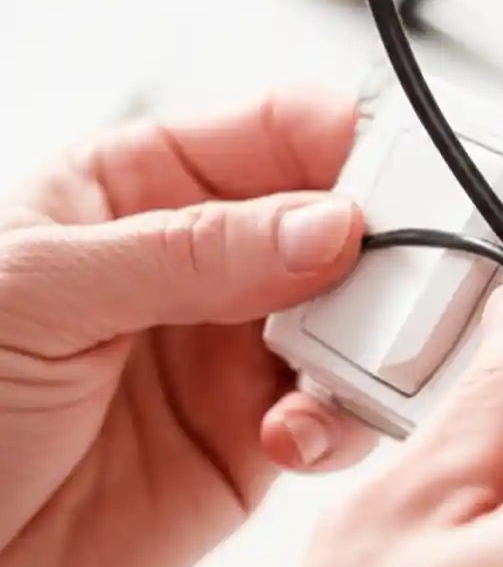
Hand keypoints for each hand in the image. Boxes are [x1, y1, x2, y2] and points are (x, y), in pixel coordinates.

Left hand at [0, 93, 381, 566]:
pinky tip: (293, 433)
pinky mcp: (259, 434)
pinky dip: (342, 421)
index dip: (343, 143)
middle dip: (377, 246)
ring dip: (368, 340)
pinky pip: (339, 411)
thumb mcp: (41, 294)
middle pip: (333, 222)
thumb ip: (191, 251)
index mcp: (137, 186)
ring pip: (354, 317)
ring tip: (338, 364)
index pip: (272, 132)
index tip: (391, 176)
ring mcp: (235, 349)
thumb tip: (326, 223)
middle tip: (398, 274)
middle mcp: (202, 262)